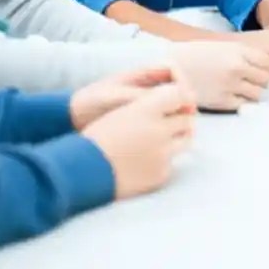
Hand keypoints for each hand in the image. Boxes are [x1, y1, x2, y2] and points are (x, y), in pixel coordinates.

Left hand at [69, 66, 175, 130]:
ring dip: (179, 113)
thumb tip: (172, 98)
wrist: (71, 118)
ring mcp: (143, 101)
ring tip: (183, 129)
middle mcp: (145, 86)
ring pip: (171, 103)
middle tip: (189, 118)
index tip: (185, 98)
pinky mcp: (140, 118)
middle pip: (175, 86)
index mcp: (140, 74)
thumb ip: (143, 96)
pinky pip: (161, 118)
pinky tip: (168, 137)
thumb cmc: (91, 102)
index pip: (172, 68)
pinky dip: (168, 124)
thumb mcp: (117, 98)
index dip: (182, 80)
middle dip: (185, 99)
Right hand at [82, 84, 196, 199]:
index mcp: (146, 109)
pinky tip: (144, 161)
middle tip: (171, 121)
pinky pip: (171, 162)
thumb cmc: (97, 137)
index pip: (179, 95)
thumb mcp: (120, 112)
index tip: (173, 102)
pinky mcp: (161, 174)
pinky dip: (162, 160)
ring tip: (160, 140)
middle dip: (180, 118)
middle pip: (187, 118)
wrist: (82, 172)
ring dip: (176, 138)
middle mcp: (159, 130)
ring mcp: (163, 154)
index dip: (177, 98)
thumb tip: (177, 100)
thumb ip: (148, 105)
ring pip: (185, 140)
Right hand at [168, 42, 268, 110]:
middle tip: (249, 82)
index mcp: (240, 51)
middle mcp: (238, 67)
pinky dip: (238, 103)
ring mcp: (231, 85)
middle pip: (266, 80)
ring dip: (250, 94)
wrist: (169, 65)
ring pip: (257, 95)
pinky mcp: (222, 101)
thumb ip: (244, 56)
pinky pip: (242, 105)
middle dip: (260, 82)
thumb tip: (265, 69)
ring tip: (236, 90)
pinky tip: (226, 96)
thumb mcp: (223, 47)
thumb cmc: (194, 54)